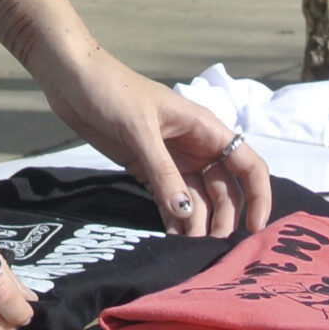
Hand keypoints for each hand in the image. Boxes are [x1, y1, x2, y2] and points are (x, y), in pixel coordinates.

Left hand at [36, 48, 271, 235]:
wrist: (71, 78)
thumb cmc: (112, 90)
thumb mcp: (139, 129)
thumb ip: (163, 171)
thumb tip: (186, 213)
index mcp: (204, 128)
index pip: (247, 164)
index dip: (258, 196)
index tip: (254, 228)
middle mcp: (194, 147)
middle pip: (223, 190)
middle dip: (222, 218)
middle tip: (210, 249)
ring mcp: (171, 159)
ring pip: (196, 198)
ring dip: (196, 223)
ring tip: (189, 251)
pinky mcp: (146, 168)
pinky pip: (167, 199)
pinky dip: (171, 219)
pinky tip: (170, 240)